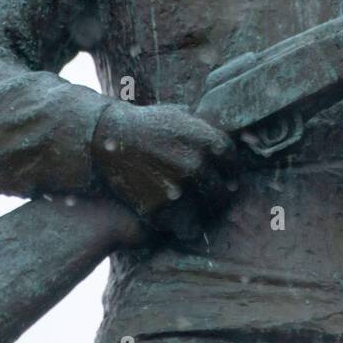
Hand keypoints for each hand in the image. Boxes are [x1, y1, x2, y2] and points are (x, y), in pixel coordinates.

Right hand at [91, 101, 236, 239]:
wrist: (108, 138)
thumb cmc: (148, 124)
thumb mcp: (182, 116)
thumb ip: (207, 130)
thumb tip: (234, 139)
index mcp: (207, 140)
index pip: (233, 164)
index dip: (229, 171)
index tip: (224, 175)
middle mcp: (197, 165)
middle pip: (223, 193)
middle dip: (218, 195)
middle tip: (211, 198)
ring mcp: (179, 188)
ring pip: (207, 215)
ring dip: (202, 214)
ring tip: (195, 211)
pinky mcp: (160, 208)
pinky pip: (184, 226)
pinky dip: (182, 225)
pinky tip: (177, 217)